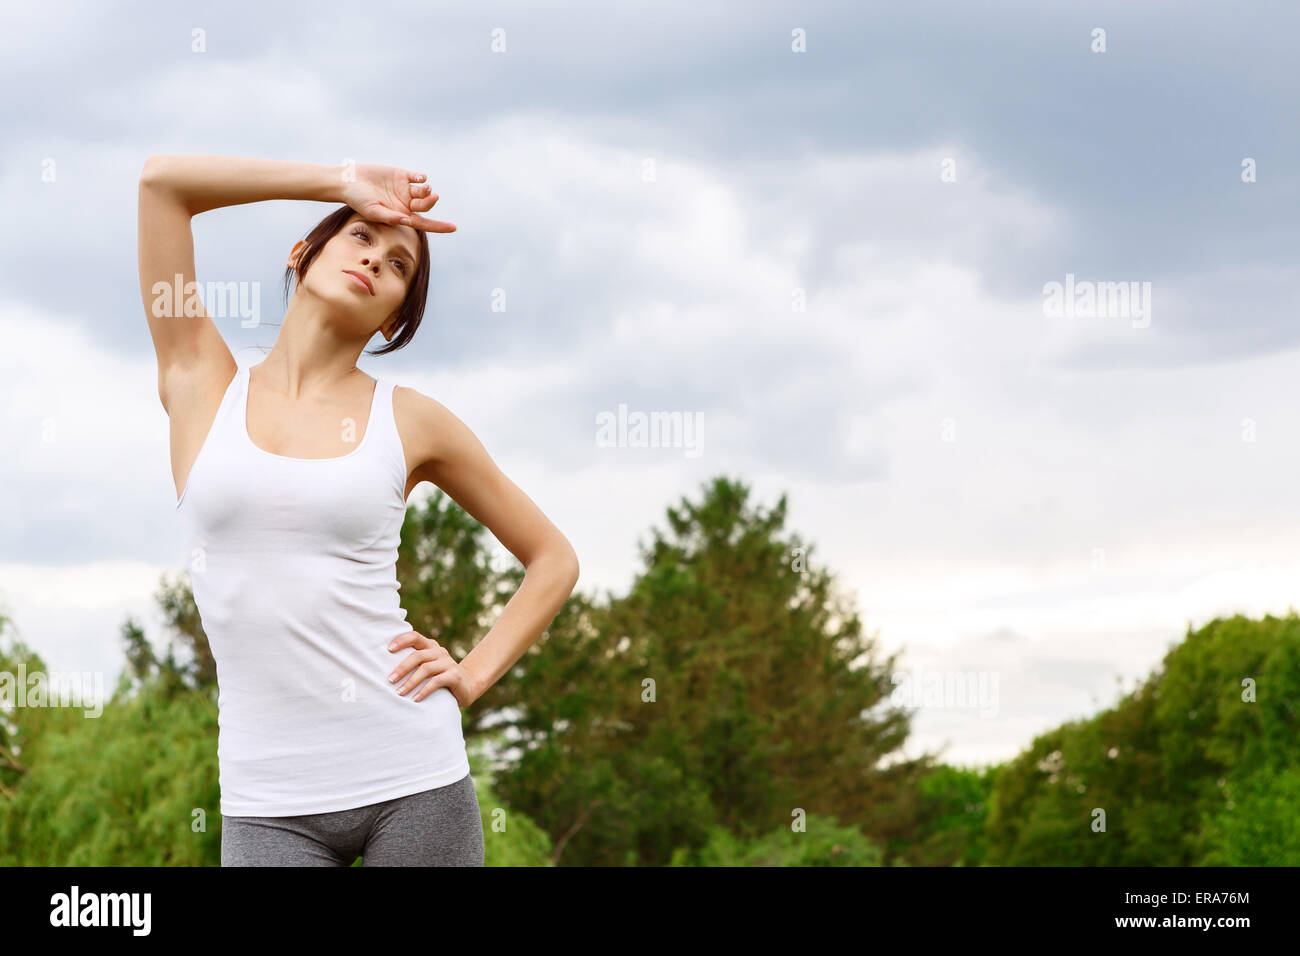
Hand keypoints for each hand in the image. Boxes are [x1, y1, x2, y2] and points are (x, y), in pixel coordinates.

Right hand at [339, 163, 456, 232]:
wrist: (348, 181)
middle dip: (430, 202)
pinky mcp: (401, 175)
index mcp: (401, 216)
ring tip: (424, 187)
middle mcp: (405, 203)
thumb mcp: (373, 211)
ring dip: (427, 190)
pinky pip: (417, 177)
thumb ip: (390, 217)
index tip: (454, 228)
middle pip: (425, 206)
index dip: (439, 226)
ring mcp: (404, 189)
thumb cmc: (358, 200)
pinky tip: (420, 178)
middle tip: (432, 197)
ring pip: (424, 191)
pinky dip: (421, 178)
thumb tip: (407, 221)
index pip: (424, 223)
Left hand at [387, 629, 476, 705]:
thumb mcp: (427, 666)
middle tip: (390, 679)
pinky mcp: (455, 676)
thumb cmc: (439, 677)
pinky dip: (424, 690)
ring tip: (399, 692)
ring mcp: (448, 663)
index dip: (402, 640)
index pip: (415, 637)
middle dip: (402, 668)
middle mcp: (440, 652)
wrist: (468, 685)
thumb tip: (382, 666)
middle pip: (418, 656)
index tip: (388, 650)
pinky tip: (415, 699)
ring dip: (411, 682)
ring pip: (426, 669)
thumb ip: (414, 663)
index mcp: (431, 646)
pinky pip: (437, 682)